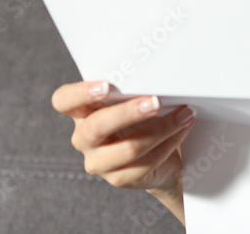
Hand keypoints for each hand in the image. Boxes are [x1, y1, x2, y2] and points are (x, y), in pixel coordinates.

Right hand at [51, 80, 195, 191]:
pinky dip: (170, 143)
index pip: (64, 100)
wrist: (161, 152)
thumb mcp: (133, 98)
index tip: (107, 86)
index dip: (81, 93)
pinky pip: (146, 163)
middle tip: (156, 102)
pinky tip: (183, 129)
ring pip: (128, 148)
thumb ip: (133, 88)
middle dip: (130, 112)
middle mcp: (84, 138)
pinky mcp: (119, 179)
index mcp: (82, 111)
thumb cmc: (143, 117)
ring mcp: (98, 162)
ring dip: (162, 129)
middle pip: (97, 127)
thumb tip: (158, 71)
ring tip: (184, 114)